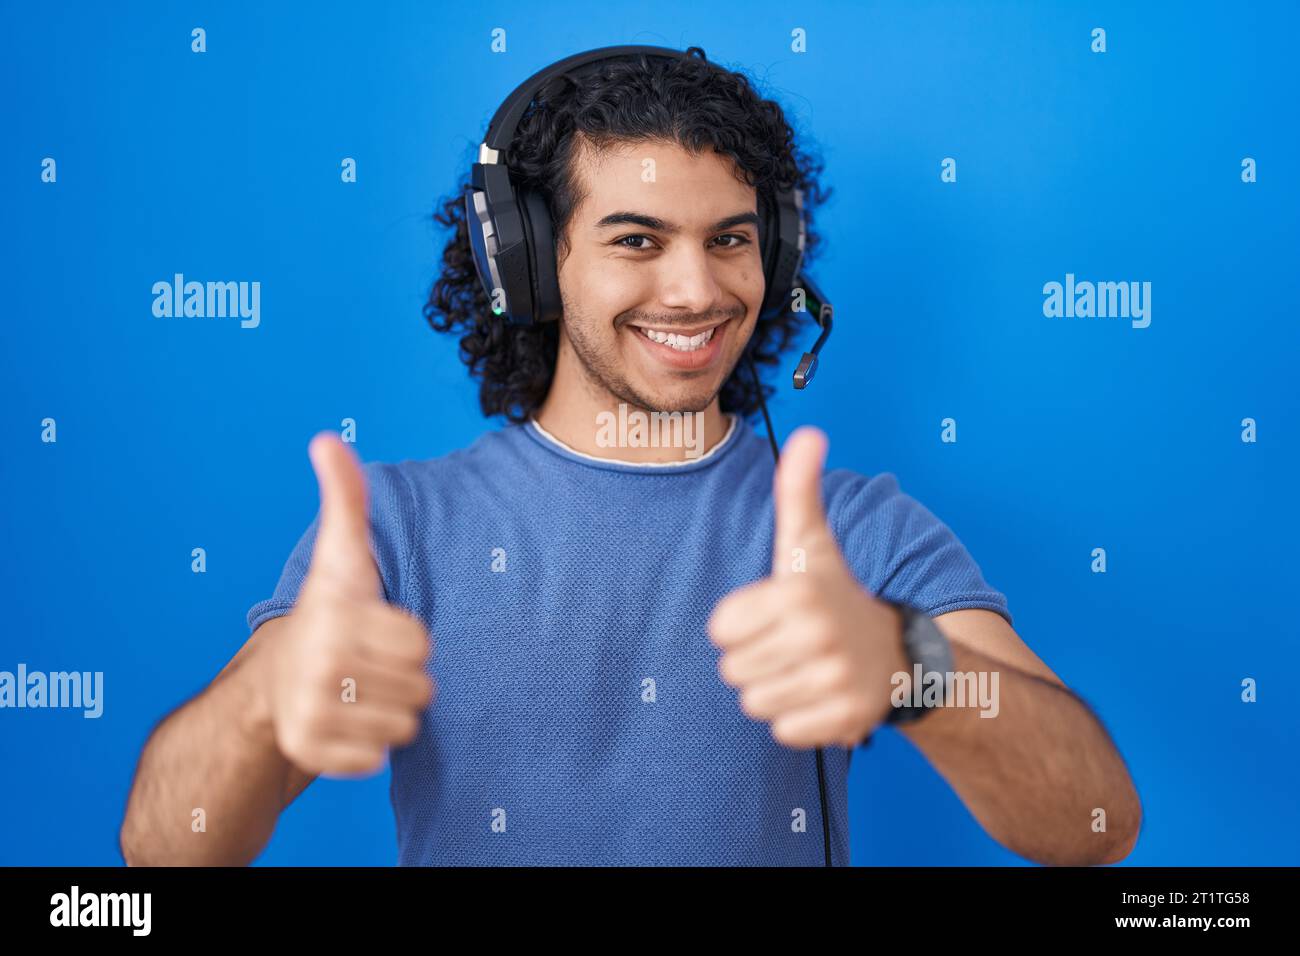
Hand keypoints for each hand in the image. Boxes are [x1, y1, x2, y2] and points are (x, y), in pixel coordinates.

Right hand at [261, 432, 435, 775]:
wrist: (271, 681)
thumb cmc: (327, 611)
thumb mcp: (342, 555)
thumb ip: (345, 498)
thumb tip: (328, 439)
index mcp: (337, 616)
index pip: (423, 644)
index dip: (408, 637)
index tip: (376, 628)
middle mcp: (319, 665)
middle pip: (420, 688)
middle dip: (403, 677)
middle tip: (367, 664)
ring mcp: (309, 712)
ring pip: (406, 726)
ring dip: (390, 711)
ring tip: (358, 691)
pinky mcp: (308, 752)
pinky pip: (377, 760)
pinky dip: (369, 746)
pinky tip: (345, 722)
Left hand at [707, 426, 907, 748]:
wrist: (898, 650)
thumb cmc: (835, 592)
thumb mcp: (811, 542)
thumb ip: (799, 489)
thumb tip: (809, 432)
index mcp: (799, 592)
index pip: (720, 629)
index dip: (741, 622)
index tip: (775, 612)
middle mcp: (819, 637)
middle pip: (732, 669)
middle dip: (756, 657)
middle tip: (793, 642)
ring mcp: (834, 682)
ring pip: (753, 702)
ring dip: (774, 687)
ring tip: (805, 666)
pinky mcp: (843, 722)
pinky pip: (781, 730)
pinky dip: (796, 717)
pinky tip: (820, 692)